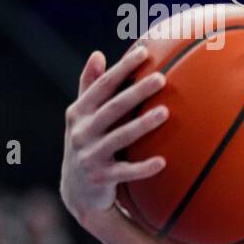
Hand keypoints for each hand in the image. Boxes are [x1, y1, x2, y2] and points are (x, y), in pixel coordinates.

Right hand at [60, 45, 168, 228]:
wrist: (78, 191)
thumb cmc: (88, 143)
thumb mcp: (83, 117)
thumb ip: (90, 87)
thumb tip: (97, 54)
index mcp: (78, 113)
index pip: (102, 86)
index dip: (122, 68)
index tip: (144, 51)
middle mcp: (81, 132)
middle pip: (112, 108)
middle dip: (136, 92)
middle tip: (161, 78)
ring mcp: (90, 156)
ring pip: (119, 137)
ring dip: (142, 125)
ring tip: (166, 112)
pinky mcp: (101, 178)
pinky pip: (125, 172)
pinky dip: (143, 168)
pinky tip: (162, 161)